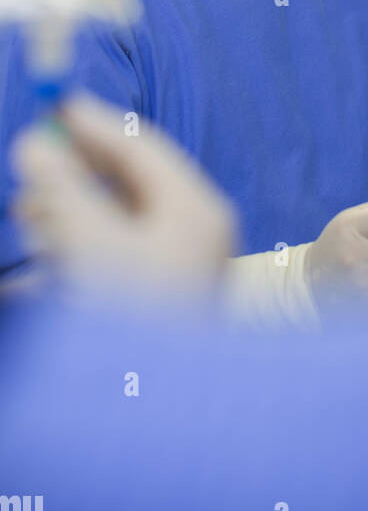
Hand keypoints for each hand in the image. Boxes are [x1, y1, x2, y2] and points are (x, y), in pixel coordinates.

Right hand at [11, 93, 236, 298]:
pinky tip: (48, 249)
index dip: (95, 124)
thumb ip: (63, 189)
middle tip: (29, 156)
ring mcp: (180, 270)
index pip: (145, 148)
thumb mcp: (92, 243)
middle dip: (75, 170)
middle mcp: (198, 236)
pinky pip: (117, 256)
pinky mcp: (158, 302)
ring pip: (119, 221)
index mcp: (198, 212)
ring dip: (70, 209)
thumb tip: (33, 143)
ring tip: (26, 208)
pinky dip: (82, 245)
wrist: (155, 404)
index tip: (55, 107)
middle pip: (131, 183)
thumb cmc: (132, 318)